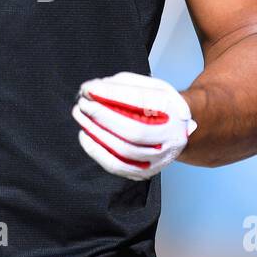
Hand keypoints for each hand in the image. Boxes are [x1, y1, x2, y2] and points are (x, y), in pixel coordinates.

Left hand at [72, 71, 196, 180]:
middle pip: (134, 130)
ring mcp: (160, 158)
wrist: (176, 130)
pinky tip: (85, 135)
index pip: (140, 101)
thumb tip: (92, 89)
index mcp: (174, 109)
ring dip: (95, 132)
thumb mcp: (149, 85)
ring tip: (80, 116)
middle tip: (83, 103)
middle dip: (101, 115)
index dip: (110, 94)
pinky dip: (96, 151)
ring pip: (123, 150)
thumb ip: (122, 84)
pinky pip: (116, 166)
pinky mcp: (145, 172)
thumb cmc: (158, 105)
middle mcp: (172, 136)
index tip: (89, 88)